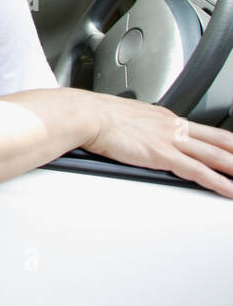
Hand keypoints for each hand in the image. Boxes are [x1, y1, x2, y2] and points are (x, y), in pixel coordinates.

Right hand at [82, 92, 232, 197]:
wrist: (87, 114)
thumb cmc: (96, 115)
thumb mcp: (125, 116)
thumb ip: (138, 127)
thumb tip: (135, 135)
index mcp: (164, 117)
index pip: (203, 130)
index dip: (223, 141)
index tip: (231, 148)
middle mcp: (173, 126)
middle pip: (218, 141)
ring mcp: (171, 140)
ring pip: (215, 156)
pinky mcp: (163, 154)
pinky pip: (199, 171)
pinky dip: (219, 182)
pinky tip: (230, 191)